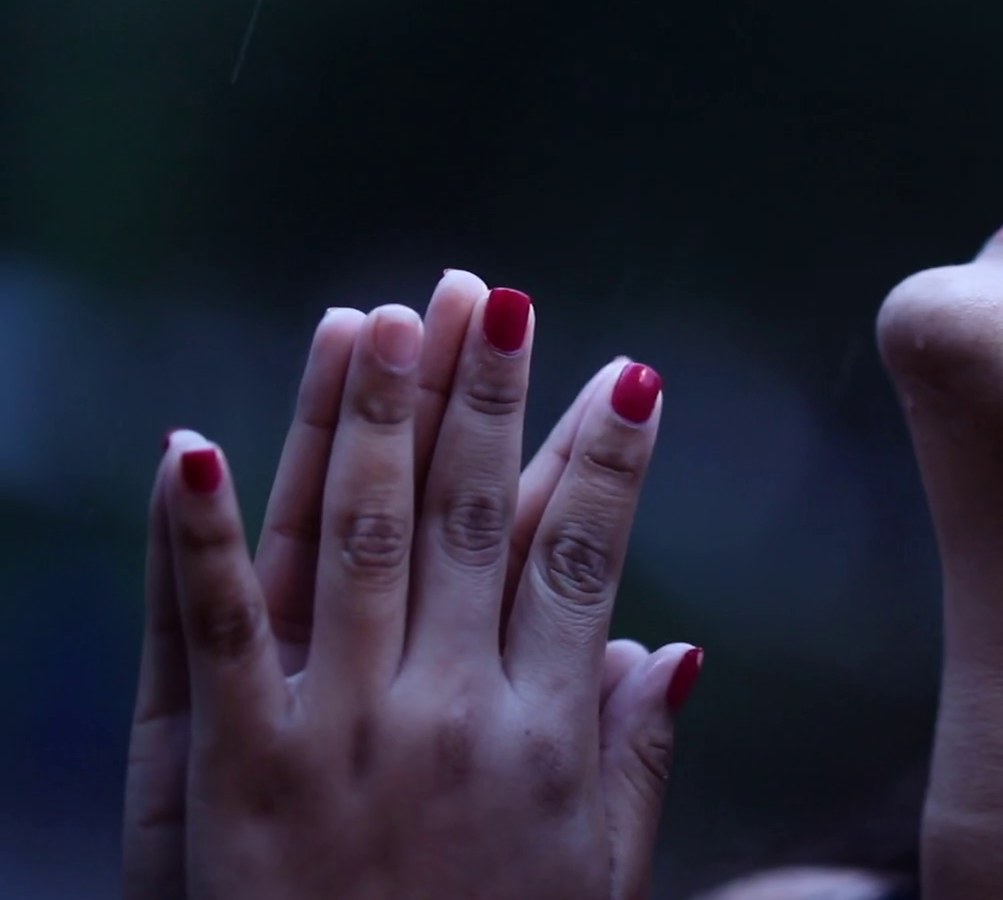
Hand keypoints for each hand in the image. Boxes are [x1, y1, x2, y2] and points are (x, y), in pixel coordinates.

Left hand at [122, 275, 697, 899]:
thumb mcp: (594, 882)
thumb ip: (635, 761)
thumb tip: (675, 644)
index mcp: (546, 739)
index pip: (583, 561)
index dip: (607, 461)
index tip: (630, 373)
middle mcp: (452, 715)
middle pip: (477, 521)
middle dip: (488, 397)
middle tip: (498, 295)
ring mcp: (341, 735)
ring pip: (362, 542)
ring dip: (371, 420)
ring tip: (384, 317)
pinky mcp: (235, 772)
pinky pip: (218, 632)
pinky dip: (200, 535)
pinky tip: (193, 444)